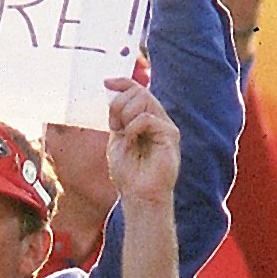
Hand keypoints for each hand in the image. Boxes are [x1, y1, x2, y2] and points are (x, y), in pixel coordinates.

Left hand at [104, 79, 181, 207]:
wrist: (138, 195)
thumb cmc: (128, 172)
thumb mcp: (117, 138)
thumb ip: (117, 116)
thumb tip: (112, 89)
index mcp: (145, 119)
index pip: (137, 89)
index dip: (122, 82)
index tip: (106, 83)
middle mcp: (158, 119)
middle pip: (139, 91)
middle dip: (119, 104)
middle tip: (115, 126)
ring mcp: (166, 126)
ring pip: (144, 99)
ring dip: (125, 115)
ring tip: (124, 135)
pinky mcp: (171, 135)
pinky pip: (147, 118)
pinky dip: (133, 128)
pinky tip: (132, 141)